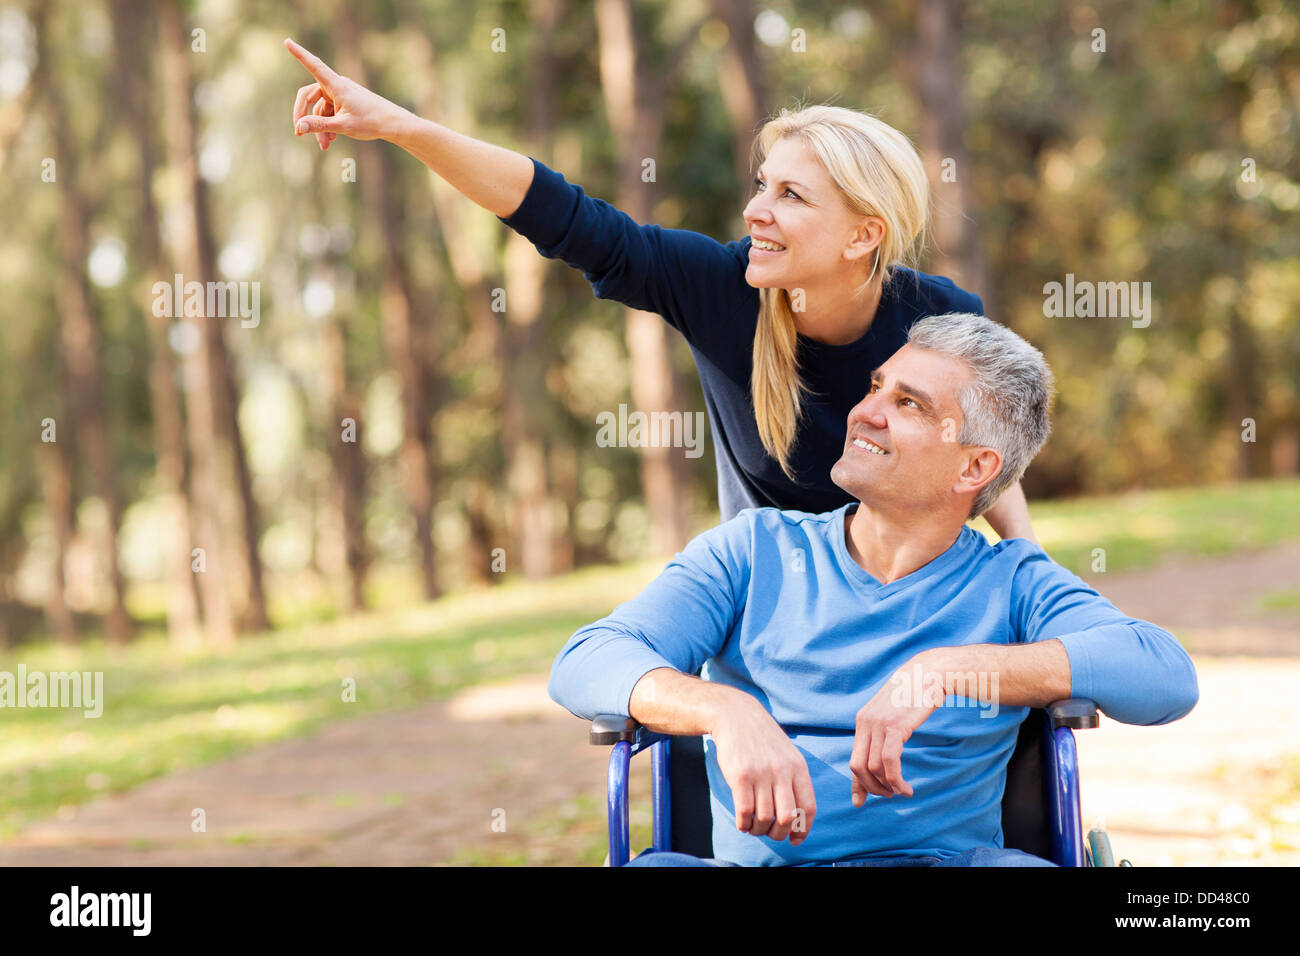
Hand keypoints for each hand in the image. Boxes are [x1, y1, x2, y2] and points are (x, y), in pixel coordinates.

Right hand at [285, 37, 406, 150]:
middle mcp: (337, 86)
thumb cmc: (371, 122)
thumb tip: (299, 127)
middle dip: (305, 117)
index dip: (299, 54)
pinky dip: (328, 125)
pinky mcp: (345, 102)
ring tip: (326, 146)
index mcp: (336, 85)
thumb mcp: (343, 126)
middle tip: (299, 133)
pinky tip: (332, 139)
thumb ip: (319, 126)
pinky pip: (329, 112)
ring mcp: (340, 94)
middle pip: (309, 96)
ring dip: (320, 127)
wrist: (393, 124)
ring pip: (320, 109)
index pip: (313, 65)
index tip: (287, 41)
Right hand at [710, 699, 816, 845]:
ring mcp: (761, 773)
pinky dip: (744, 824)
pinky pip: (745, 812)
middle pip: (787, 818)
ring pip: (765, 818)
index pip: (808, 808)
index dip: (803, 830)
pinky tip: (742, 822)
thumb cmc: (762, 740)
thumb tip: (796, 819)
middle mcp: (782, 771)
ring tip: (752, 826)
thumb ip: (793, 782)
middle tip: (768, 832)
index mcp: (798, 767)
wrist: (736, 715)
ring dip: (758, 830)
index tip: (794, 839)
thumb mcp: (787, 755)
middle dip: (778, 833)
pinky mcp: (740, 776)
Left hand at [849, 659, 941, 804]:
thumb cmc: (913, 695)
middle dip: (872, 788)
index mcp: (862, 721)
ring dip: (887, 787)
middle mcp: (865, 723)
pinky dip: (896, 780)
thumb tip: (881, 755)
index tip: (859, 801)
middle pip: (858, 767)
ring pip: (874, 768)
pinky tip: (906, 787)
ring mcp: (879, 724)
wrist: (927, 673)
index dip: (857, 784)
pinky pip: (889, 761)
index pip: (853, 759)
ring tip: (901, 791)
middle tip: (889, 795)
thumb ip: (883, 733)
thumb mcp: (892, 714)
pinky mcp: (895, 726)